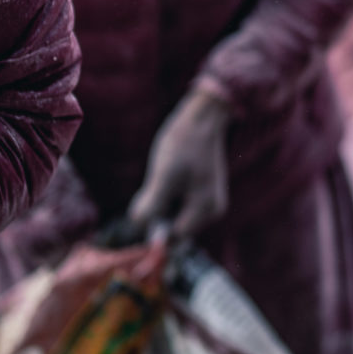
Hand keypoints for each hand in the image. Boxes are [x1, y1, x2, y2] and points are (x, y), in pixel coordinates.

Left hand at [128, 90, 229, 239]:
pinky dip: (172, 194)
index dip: (155, 223)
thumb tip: (139, 227)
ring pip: (177, 215)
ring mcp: (211, 202)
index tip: (147, 199)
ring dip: (165, 202)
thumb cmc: (183, 144)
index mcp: (205, 210)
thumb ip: (152, 206)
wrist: (203, 117)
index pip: (173, 236)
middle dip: (161, 212)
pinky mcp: (206, 192)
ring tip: (167, 175)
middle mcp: (213, 211)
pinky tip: (173, 174)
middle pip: (176, 227)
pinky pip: (183, 204)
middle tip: (157, 183)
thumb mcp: (163, 176)